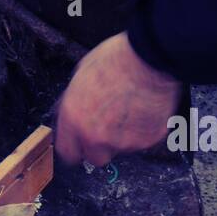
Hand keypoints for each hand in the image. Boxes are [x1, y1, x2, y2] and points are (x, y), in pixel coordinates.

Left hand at [54, 31, 180, 167]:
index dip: (75, 148)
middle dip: (101, 146)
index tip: (81, 144)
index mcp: (73, 119)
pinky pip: (142, 143)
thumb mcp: (80, 76)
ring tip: (129, 110)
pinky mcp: (146, 141)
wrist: (149, 57)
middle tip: (109, 126)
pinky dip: (142, 132)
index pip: (67, 153)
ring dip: (123, 137)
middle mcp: (95, 135)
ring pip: (121, 150)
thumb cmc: (116, 59)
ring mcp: (122, 142)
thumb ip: (74, 103)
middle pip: (95, 158)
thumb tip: (71, 114)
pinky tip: (142, 110)